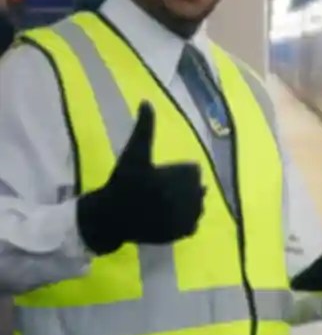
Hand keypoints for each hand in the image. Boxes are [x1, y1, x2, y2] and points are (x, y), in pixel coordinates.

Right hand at [76, 102, 205, 254]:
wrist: (112, 216)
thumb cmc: (123, 181)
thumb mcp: (134, 152)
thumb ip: (144, 127)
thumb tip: (146, 101)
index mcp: (184, 176)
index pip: (193, 171)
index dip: (175, 172)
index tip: (157, 176)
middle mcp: (192, 197)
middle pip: (195, 188)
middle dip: (180, 188)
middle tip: (155, 191)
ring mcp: (190, 216)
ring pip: (196, 204)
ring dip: (184, 203)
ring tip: (160, 204)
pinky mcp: (185, 233)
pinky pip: (192, 222)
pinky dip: (183, 219)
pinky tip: (165, 216)